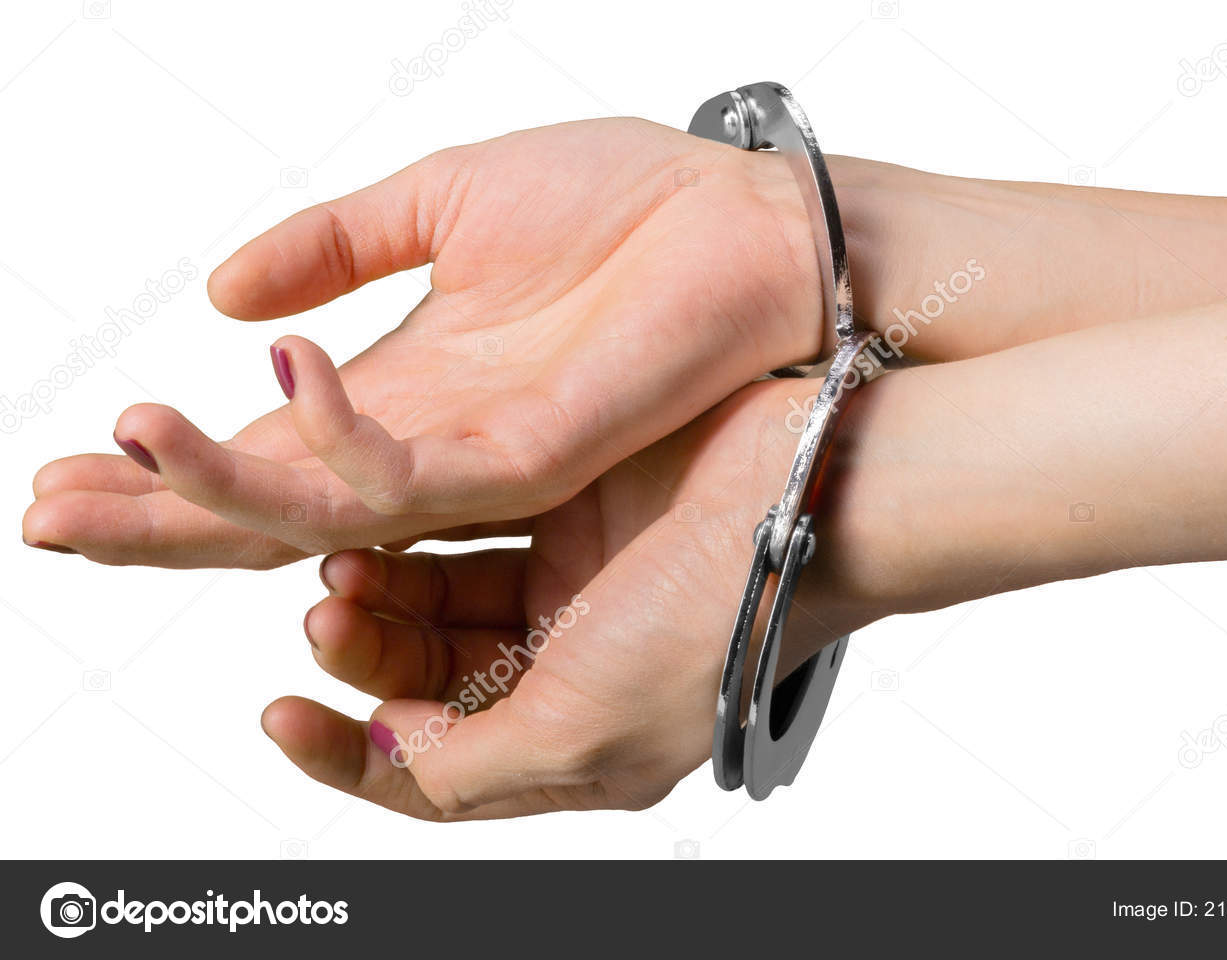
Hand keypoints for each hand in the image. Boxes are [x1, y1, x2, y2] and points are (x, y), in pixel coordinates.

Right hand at [25, 119, 827, 567]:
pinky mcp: (530, 454)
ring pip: (316, 518)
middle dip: (157, 516)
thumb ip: (336, 243)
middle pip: (272, 508)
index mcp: (407, 389)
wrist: (747, 222)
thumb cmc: (630, 208)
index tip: (68, 468)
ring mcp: (478, 460)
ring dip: (203, 501)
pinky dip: (322, 447)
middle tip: (46, 518)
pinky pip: (405, 477)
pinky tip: (268, 386)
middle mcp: (431, 442)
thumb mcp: (448, 203)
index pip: (267, 450)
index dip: (168, 469)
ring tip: (101, 485)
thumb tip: (223, 288)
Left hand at [262, 378, 854, 817]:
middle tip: (326, 613)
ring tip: (345, 563)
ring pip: (439, 605)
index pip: (438, 770)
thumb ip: (474, 765)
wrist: (806, 498)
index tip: (282, 715)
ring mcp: (572, 593)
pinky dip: (417, 534)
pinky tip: (379, 523)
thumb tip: (389, 752)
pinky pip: (470, 533)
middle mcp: (569, 674)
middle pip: (429, 683)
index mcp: (578, 745)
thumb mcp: (587, 732)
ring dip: (382, 593)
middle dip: (366, 659)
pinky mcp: (573, 518)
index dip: (350, 752)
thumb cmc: (718, 624)